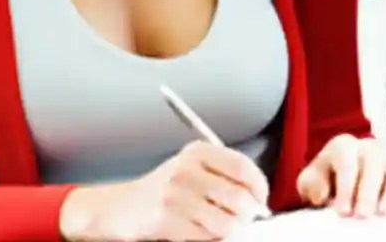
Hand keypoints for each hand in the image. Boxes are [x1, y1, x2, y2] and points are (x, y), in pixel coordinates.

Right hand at [59, 140, 269, 240]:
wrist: (122, 208)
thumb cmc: (167, 189)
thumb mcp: (195, 168)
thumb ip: (226, 175)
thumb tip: (259, 196)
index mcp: (198, 152)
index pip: (243, 167)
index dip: (260, 186)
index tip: (262, 199)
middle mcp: (187, 170)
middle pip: (239, 197)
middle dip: (250, 213)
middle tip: (247, 218)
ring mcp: (176, 196)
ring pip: (227, 221)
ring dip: (233, 229)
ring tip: (227, 226)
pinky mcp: (168, 221)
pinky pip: (207, 236)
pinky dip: (213, 237)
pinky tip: (205, 230)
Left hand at [296, 134, 385, 217]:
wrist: (340, 177)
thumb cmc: (326, 180)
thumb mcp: (310, 181)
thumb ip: (312, 184)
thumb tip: (322, 194)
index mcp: (343, 146)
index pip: (346, 162)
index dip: (345, 187)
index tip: (342, 211)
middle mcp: (368, 147)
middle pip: (373, 163)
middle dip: (368, 191)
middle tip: (362, 215)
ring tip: (385, 212)